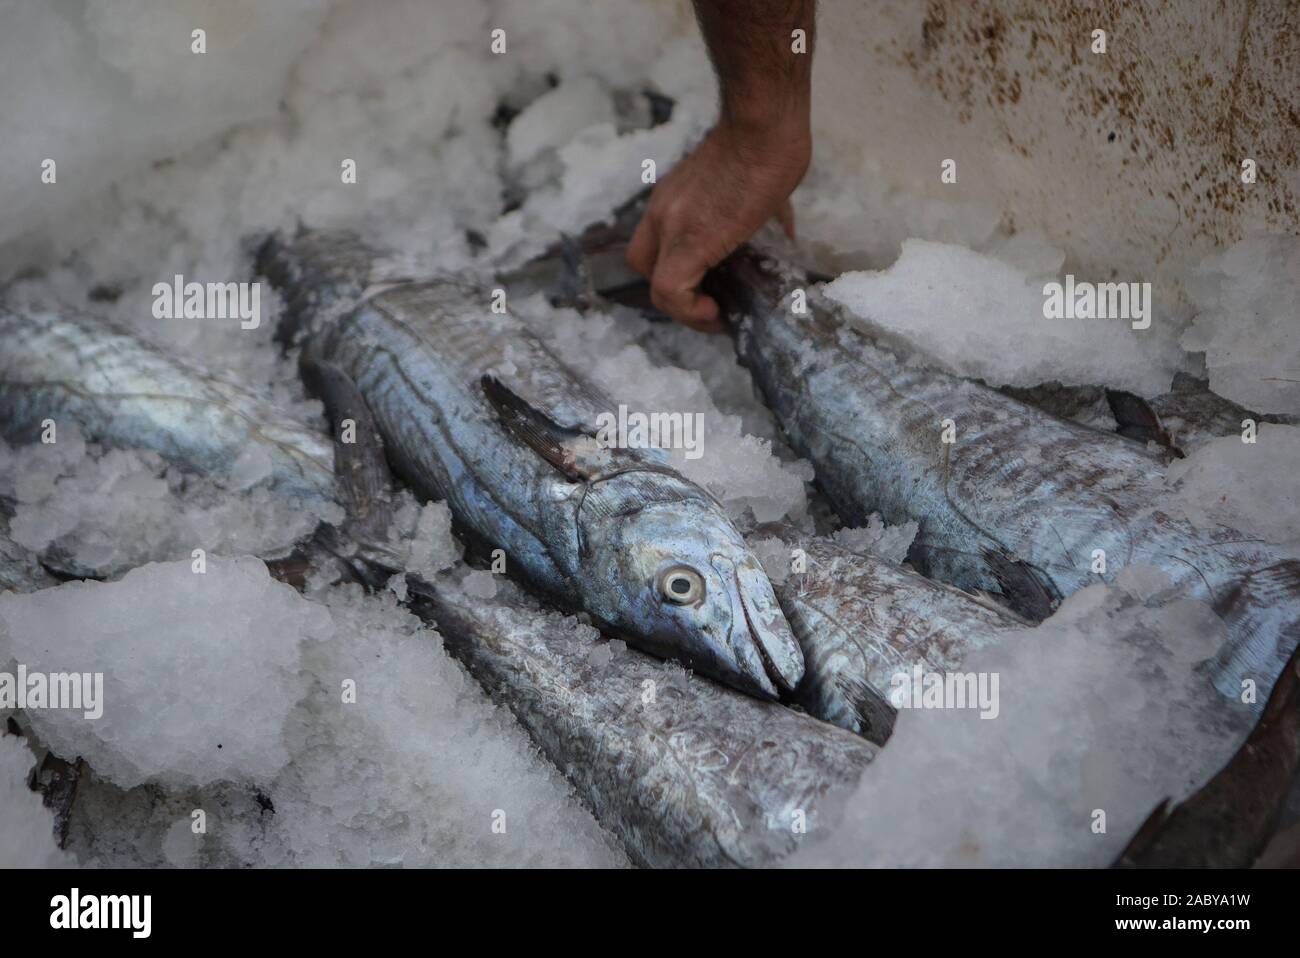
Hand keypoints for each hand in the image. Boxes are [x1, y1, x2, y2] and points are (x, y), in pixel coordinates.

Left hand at [626, 119, 810, 331]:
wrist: (767, 125)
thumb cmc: (771, 141)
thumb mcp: (758, 185)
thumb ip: (763, 214)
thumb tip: (786, 236)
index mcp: (676, 198)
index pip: (653, 243)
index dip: (677, 272)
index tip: (711, 287)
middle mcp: (664, 211)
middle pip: (645, 267)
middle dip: (676, 295)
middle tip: (712, 305)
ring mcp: (672, 225)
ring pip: (657, 287)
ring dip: (686, 312)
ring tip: (717, 316)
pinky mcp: (688, 240)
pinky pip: (671, 291)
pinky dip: (690, 311)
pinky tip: (718, 311)